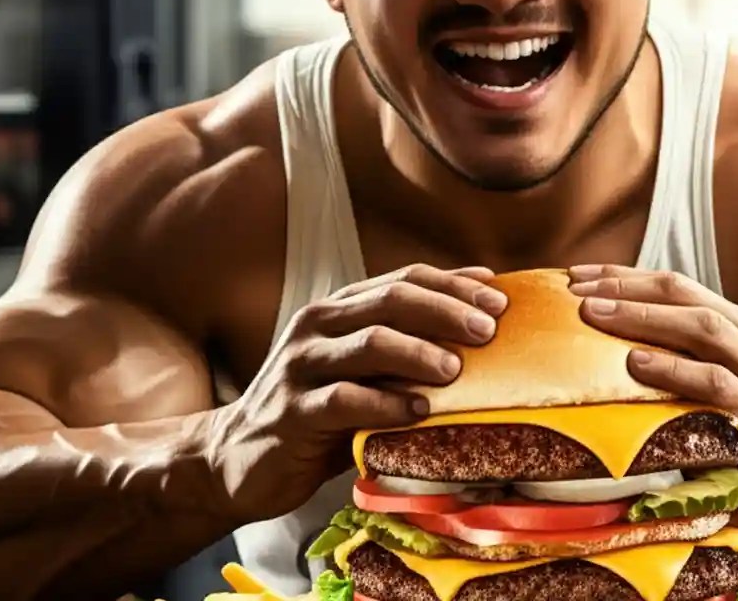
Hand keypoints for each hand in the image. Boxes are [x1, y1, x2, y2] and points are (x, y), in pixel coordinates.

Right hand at [203, 264, 507, 521]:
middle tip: (489, 331)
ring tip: (457, 370)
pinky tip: (419, 410)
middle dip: (446, 311)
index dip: (455, 285)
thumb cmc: (319, 414)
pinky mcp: (291, 412)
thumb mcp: (363, 374)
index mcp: (339, 309)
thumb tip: (483, 336)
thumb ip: (407, 351)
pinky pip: (343, 400)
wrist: (236, 458)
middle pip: (391, 300)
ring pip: (368, 342)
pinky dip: (386, 403)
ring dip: (419, 352)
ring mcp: (300, 366)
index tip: (501, 301)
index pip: (404, 278)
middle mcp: (317, 326)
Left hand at [568, 265, 737, 542]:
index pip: (681, 289)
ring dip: (645, 319)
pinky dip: (675, 370)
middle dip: (630, 289)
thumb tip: (610, 354)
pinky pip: (717, 385)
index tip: (578, 276)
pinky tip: (637, 364)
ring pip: (704, 330)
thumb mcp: (726, 391)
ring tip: (597, 316)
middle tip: (579, 290)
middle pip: (689, 299)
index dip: (629, 278)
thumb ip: (686, 366)